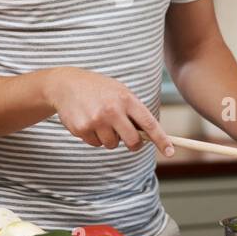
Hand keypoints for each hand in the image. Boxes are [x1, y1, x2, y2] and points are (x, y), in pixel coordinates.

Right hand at [43, 67, 174, 154]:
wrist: (65, 84)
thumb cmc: (98, 89)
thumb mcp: (119, 92)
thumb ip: (133, 111)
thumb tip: (148, 136)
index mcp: (126, 99)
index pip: (149, 123)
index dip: (161, 139)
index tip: (170, 151)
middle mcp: (112, 110)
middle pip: (132, 141)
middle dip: (133, 144)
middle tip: (129, 140)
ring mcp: (96, 121)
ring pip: (112, 145)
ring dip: (110, 138)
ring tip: (101, 121)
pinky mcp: (82, 129)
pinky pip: (95, 144)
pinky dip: (94, 137)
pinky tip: (88, 121)